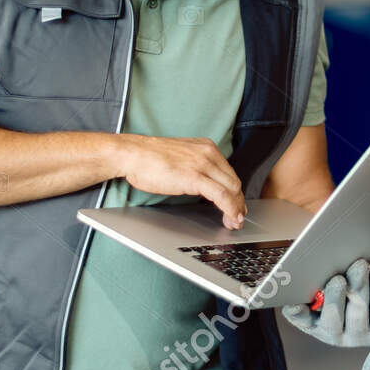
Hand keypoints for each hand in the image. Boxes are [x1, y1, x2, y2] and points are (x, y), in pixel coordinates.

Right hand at [115, 134, 246, 227]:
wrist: (131, 154)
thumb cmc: (148, 158)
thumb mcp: (180, 157)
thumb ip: (195, 166)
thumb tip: (204, 184)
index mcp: (206, 147)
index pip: (229, 172)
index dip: (235, 192)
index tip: (237, 205)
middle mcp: (208, 153)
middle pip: (234, 182)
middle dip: (238, 203)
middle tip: (237, 217)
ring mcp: (203, 164)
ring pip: (232, 189)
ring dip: (236, 209)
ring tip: (234, 222)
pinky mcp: (195, 177)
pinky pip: (221, 196)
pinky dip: (230, 209)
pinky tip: (229, 217)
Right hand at [281, 259, 369, 348]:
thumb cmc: (342, 293)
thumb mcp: (323, 296)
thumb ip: (310, 294)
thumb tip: (294, 299)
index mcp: (318, 326)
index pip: (303, 321)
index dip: (298, 314)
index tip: (295, 304)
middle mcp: (340, 336)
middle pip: (334, 317)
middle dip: (335, 296)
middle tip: (337, 278)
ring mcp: (364, 334)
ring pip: (361, 310)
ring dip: (360, 285)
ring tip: (360, 264)